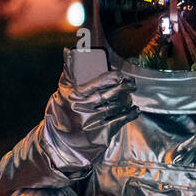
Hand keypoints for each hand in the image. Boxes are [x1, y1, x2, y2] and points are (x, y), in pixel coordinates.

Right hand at [42, 52, 137, 170]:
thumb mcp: (62, 93)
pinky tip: (134, 109)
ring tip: (129, 95)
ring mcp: (93, 122)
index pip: (98, 82)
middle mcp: (84, 109)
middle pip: (110, 94)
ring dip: (127, 99)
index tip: (120, 74)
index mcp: (75, 96)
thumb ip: (68, 73)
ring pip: (117, 107)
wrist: (60, 144)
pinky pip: (120, 121)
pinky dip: (130, 114)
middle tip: (131, 83)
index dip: (113, 77)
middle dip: (124, 86)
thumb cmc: (63, 113)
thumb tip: (69, 51)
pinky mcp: (102, 134)